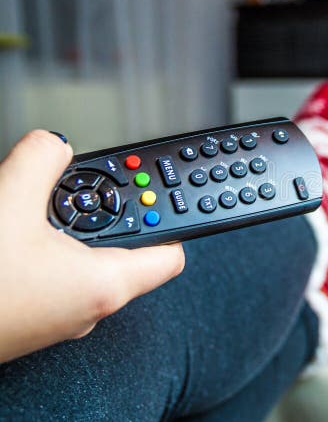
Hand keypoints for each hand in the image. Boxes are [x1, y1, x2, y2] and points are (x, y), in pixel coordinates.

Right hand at [0, 130, 184, 362]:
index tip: (166, 189)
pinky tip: (14, 234)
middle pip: (123, 246)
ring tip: (35, 203)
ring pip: (81, 260)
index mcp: (107, 284)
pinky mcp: (31, 321)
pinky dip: (42, 249)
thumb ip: (40, 160)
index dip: (172, 217)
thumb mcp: (8, 205)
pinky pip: (52, 276)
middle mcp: (91, 309)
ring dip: (66, 226)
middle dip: (105, 208)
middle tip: (80, 181)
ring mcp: (60, 318)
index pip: (172, 252)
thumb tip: (54, 144)